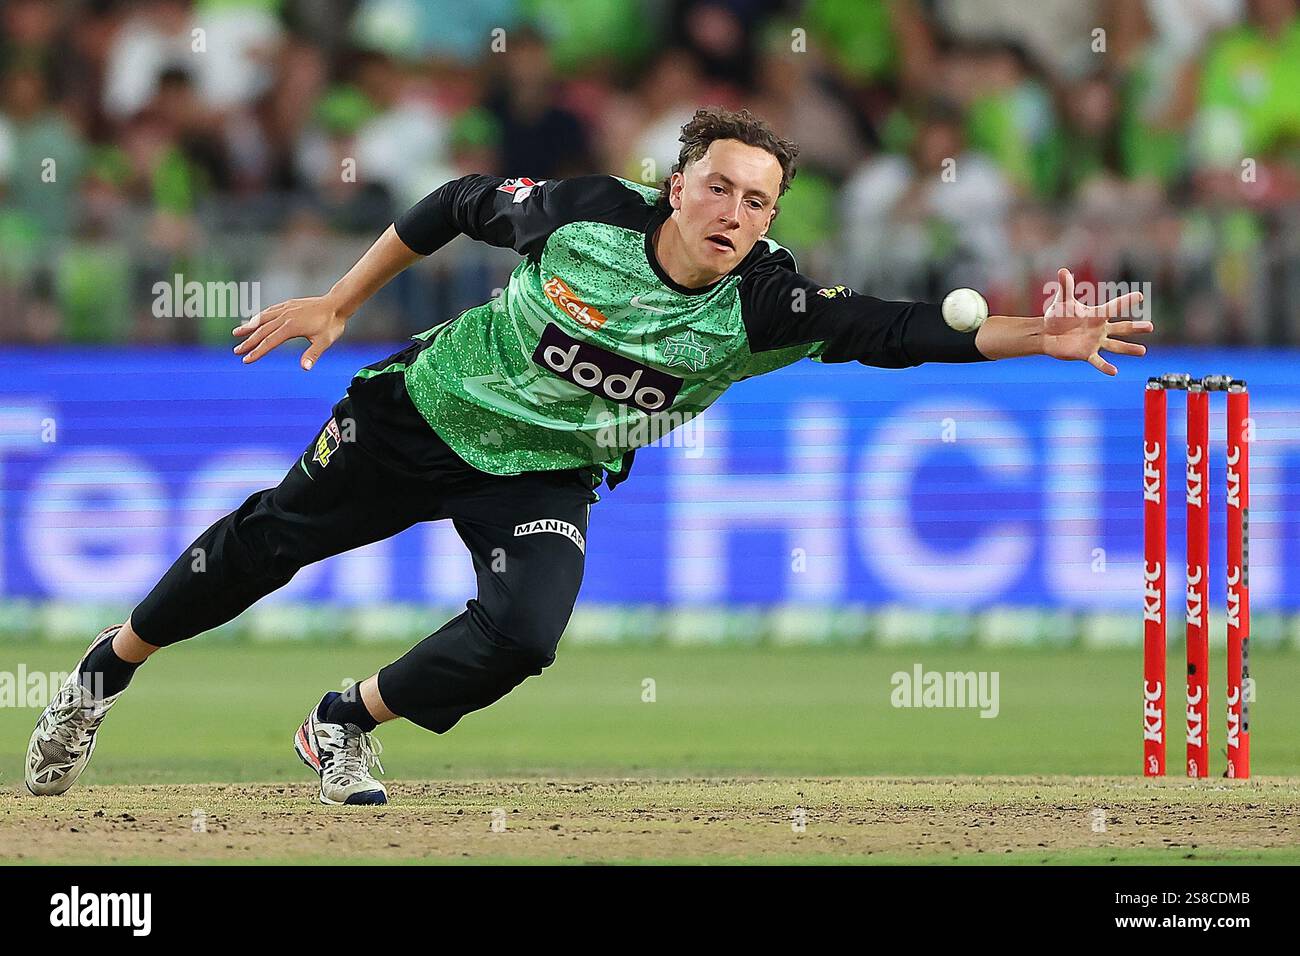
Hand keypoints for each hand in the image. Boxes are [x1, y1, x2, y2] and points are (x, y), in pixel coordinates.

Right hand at [232, 296, 346, 369]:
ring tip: (237, 333)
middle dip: (248, 342)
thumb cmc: (332, 323)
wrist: (337, 303)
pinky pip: (270, 311)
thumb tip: (305, 368)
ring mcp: (286, 309)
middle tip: (236, 351)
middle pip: (262, 331)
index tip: (246, 359)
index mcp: (291, 327)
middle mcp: (285, 316)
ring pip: (263, 318)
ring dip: (249, 326)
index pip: (269, 342)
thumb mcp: (324, 341)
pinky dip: (260, 316)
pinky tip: (255, 320)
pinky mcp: (289, 304)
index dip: (257, 352)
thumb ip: (313, 354)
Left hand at [1042, 268, 1152, 375]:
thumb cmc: (1057, 316)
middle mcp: (1099, 329)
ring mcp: (1095, 342)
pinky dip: (1105, 367)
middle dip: (1135, 327)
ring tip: (1142, 351)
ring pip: (1116, 346)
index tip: (1140, 295)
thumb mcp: (1062, 301)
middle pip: (1121, 328)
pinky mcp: (1086, 354)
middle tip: (1150, 326)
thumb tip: (1062, 270)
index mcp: (1096, 315)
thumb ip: (1065, 287)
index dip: (1125, 301)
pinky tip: (1114, 372)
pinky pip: (1098, 361)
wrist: (1046, 333)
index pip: (1113, 307)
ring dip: (1128, 348)